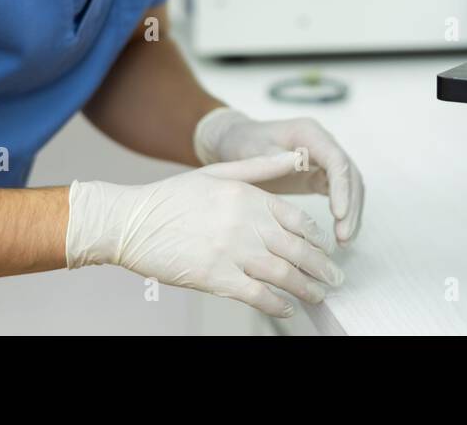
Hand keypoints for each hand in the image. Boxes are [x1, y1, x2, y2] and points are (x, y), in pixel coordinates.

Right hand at [65, 152, 343, 317]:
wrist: (131, 222)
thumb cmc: (171, 198)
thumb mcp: (217, 172)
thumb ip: (260, 167)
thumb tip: (295, 157)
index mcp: (247, 195)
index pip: (297, 219)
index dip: (317, 238)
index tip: (325, 249)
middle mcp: (244, 222)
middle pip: (297, 249)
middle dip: (322, 268)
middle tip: (335, 280)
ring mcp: (231, 251)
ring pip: (283, 274)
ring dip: (306, 289)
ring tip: (318, 296)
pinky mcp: (215, 277)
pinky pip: (257, 295)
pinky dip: (277, 304)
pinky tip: (287, 309)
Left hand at [193, 107, 364, 244]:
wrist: (235, 143)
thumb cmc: (242, 144)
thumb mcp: (252, 149)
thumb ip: (273, 157)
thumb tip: (301, 162)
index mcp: (309, 133)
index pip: (336, 160)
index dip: (342, 188)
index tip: (339, 215)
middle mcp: (322, 143)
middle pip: (350, 174)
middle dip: (351, 206)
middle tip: (344, 236)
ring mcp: (324, 159)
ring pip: (351, 186)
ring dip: (351, 213)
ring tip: (344, 241)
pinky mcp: (321, 174)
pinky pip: (341, 194)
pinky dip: (344, 214)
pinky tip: (340, 235)